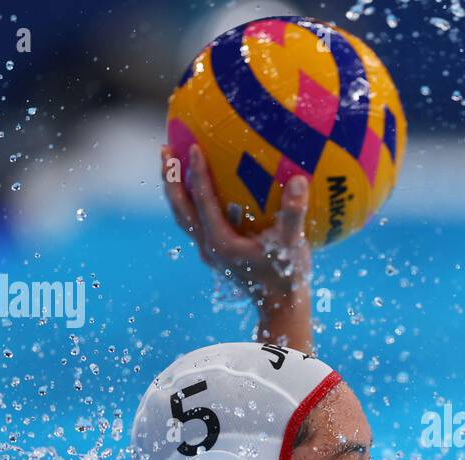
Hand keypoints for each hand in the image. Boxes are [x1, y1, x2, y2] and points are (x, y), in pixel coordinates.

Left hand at [160, 143, 311, 307]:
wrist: (280, 309)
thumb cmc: (286, 278)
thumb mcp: (292, 246)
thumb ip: (293, 214)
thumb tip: (298, 180)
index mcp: (221, 242)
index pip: (202, 202)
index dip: (197, 173)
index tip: (193, 146)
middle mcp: (209, 246)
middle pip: (180, 208)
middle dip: (171, 179)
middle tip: (165, 149)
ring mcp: (210, 252)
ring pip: (184, 216)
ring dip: (176, 190)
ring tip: (173, 165)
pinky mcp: (218, 255)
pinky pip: (198, 222)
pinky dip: (193, 202)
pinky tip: (204, 190)